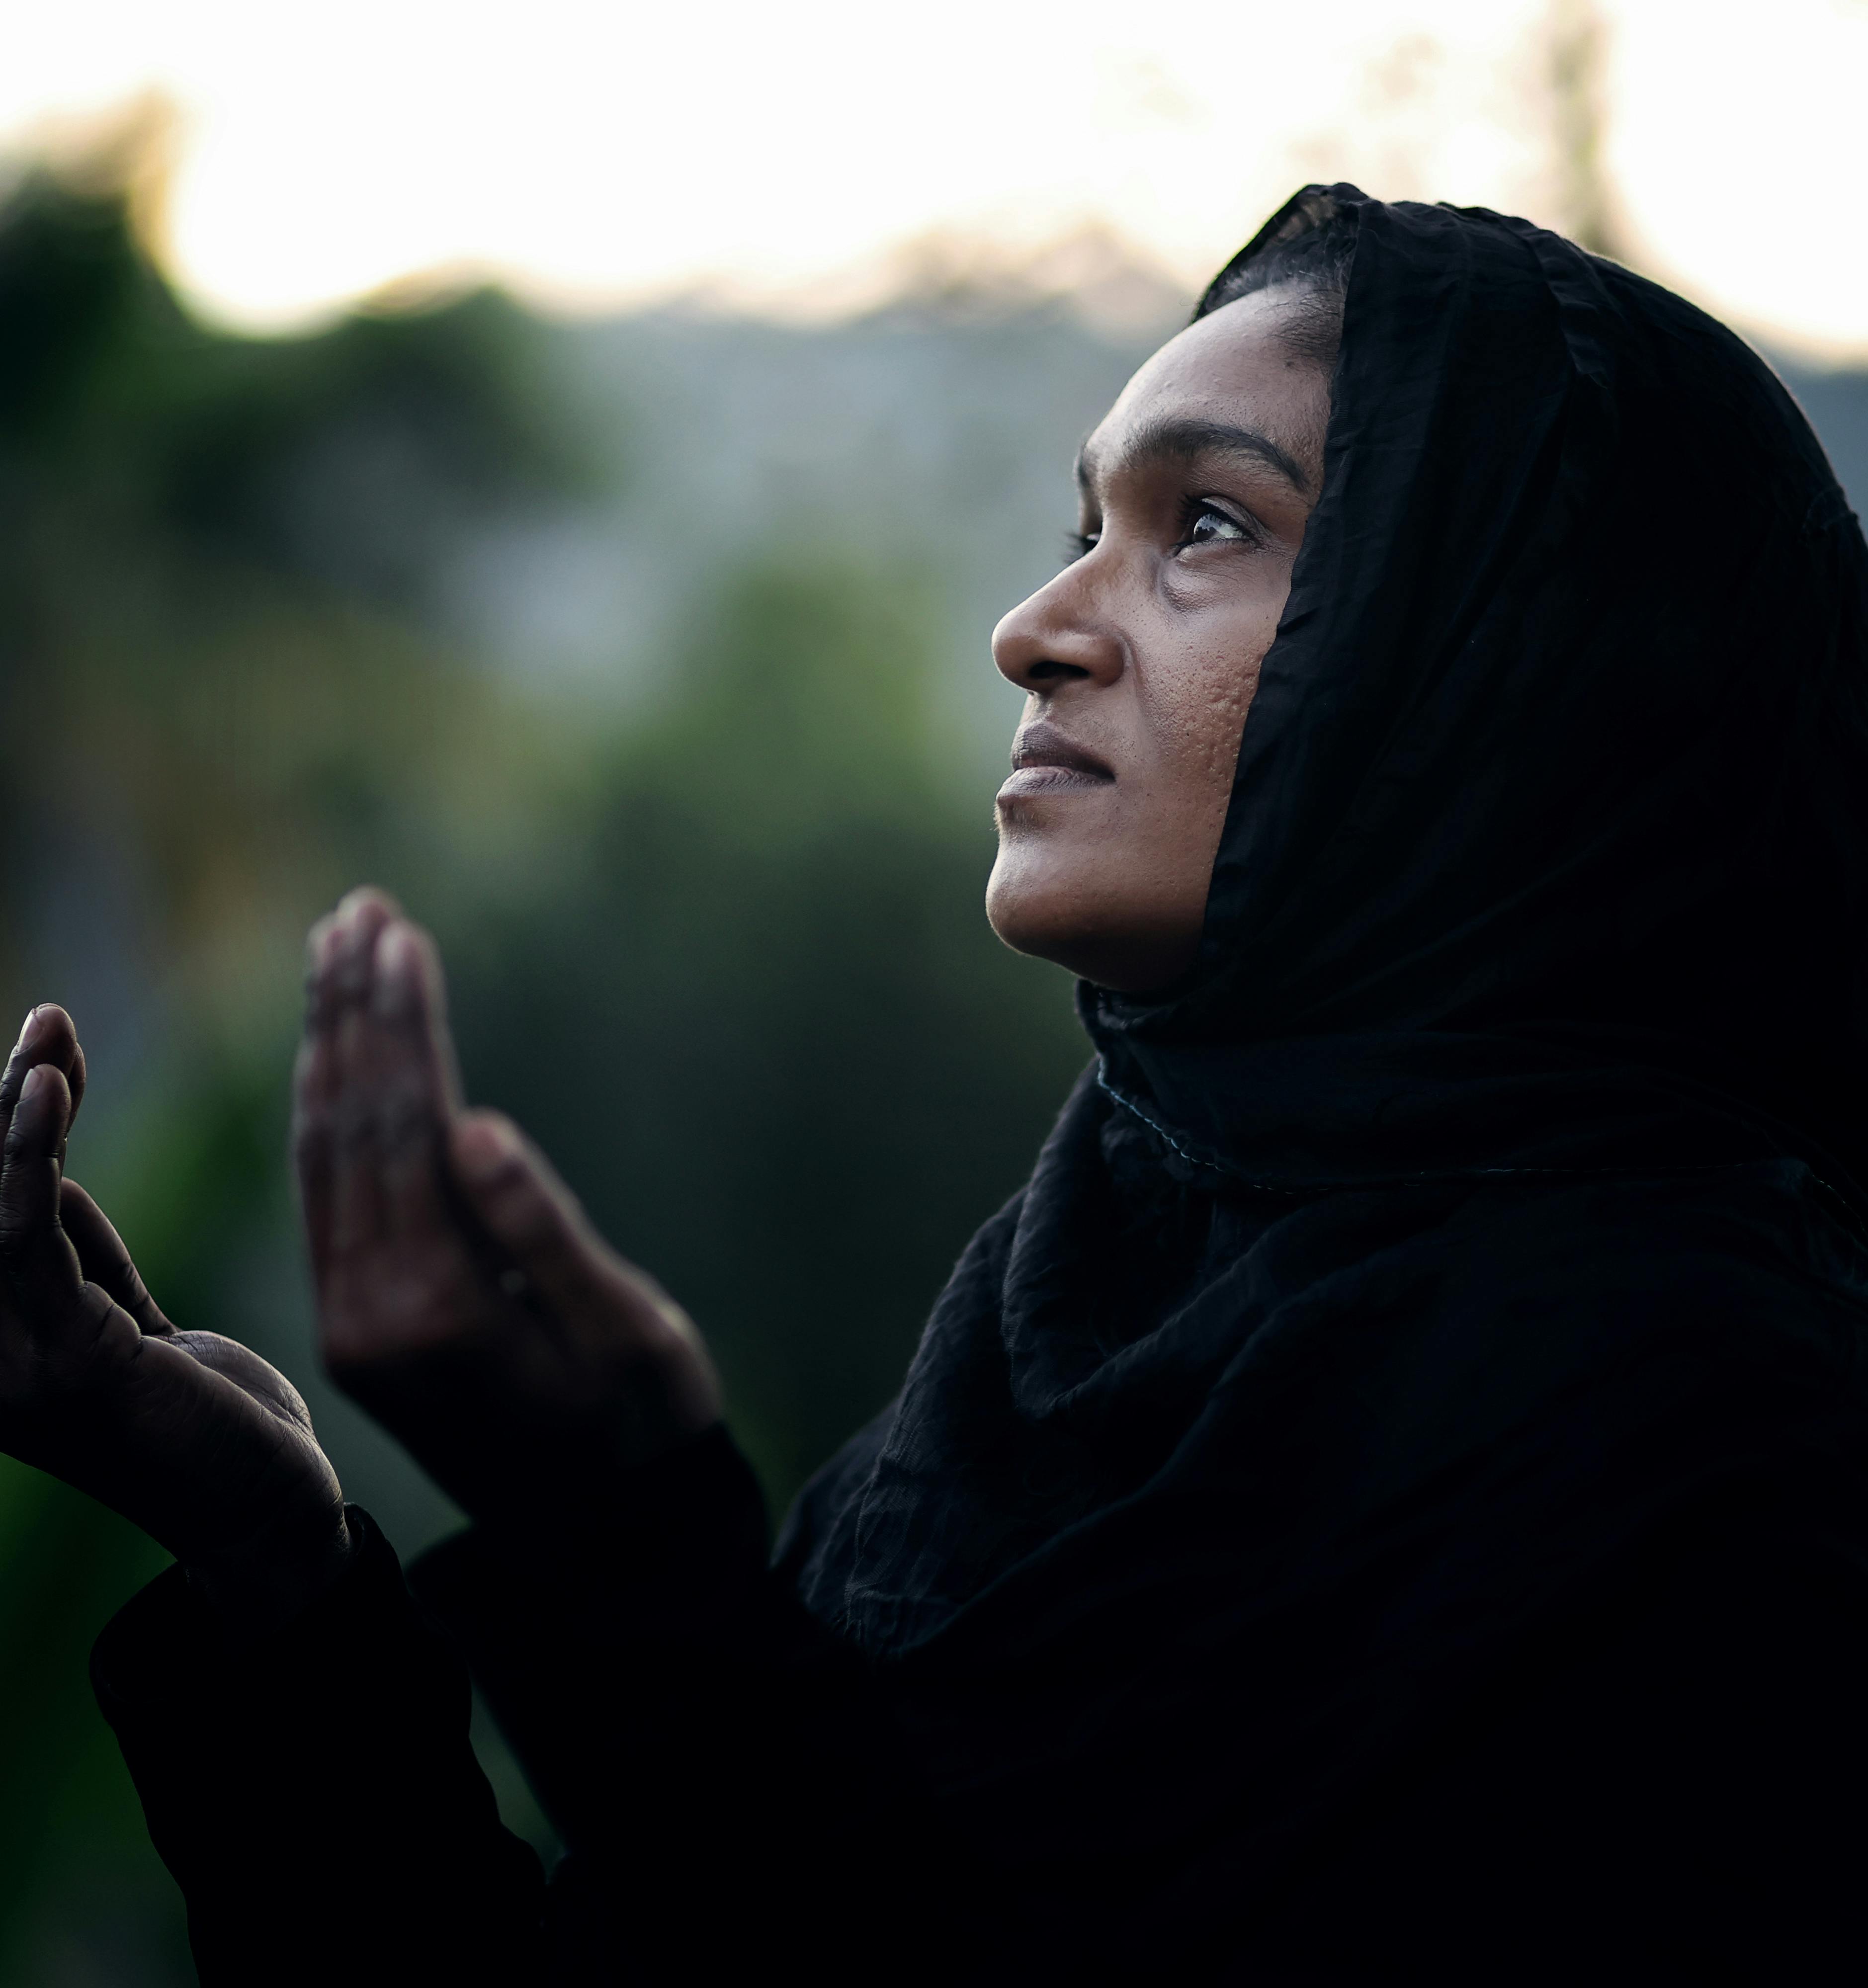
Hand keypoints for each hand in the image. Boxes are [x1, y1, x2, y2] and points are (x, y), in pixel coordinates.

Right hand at [0, 1006, 352, 1634]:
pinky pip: (24, 1235)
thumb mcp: (120, 1314)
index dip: (0, 1132)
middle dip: (1, 1102)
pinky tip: (46, 1088)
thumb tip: (39, 1155)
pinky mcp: (62, 1359)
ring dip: (17, 1106)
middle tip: (49, 1021)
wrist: (265, 1510)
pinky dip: (31, 1153)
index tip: (40, 1049)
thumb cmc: (200, 1412)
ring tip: (50, 1030)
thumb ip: (66, 1250)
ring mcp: (6, 1366)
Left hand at [293, 890, 720, 1525]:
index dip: (400, 1028)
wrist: (606, 1537)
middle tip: (356, 911)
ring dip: (330, 1051)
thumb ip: (544, 1236)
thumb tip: (475, 1127)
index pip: (403, 1133)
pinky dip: (331, 1114)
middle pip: (348, 1130)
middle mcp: (372, 1316)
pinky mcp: (360, 1327)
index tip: (397, 932)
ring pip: (324, 1159)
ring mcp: (354, 1325)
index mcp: (440, 1311)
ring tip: (336, 957)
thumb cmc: (642, 1428)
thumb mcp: (627, 1336)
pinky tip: (337, 1061)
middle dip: (350, 1015)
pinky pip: (329, 1198)